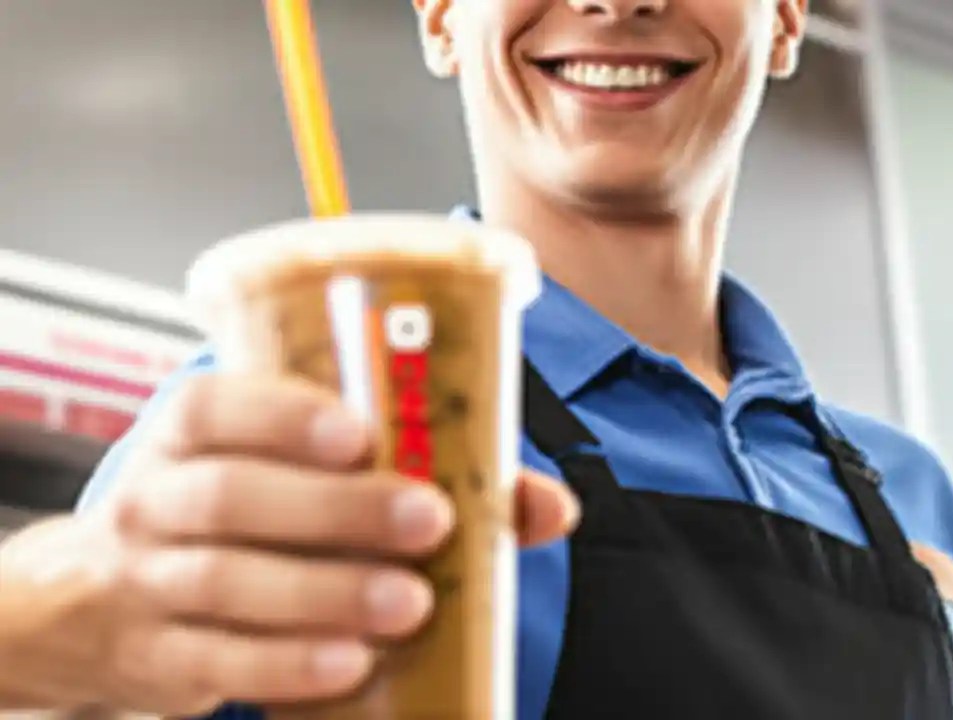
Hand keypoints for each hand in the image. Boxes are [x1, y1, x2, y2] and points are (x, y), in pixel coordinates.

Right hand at [0, 374, 578, 715]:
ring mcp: (146, 580)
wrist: (98, 599)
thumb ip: (418, 471)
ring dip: (324, 592)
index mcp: (191, 434)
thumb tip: (550, 507)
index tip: (360, 431)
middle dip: (335, 507)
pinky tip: (351, 663)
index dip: (283, 414)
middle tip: (426, 519)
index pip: (216, 407)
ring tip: (409, 603)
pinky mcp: (157, 656)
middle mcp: (155, 499)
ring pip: (224, 581)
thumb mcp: (291, 472)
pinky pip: (215, 660)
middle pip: (230, 495)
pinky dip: (286, 663)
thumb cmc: (236, 511)